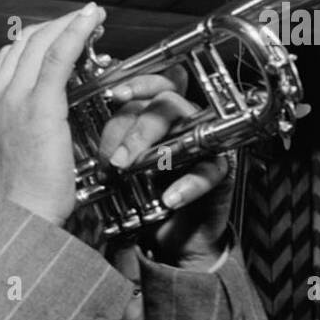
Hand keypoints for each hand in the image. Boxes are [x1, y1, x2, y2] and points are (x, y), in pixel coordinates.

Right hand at [0, 5, 106, 225]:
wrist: (19, 215)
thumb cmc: (23, 194)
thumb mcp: (15, 151)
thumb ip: (25, 126)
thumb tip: (45, 117)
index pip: (12, 55)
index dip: (39, 37)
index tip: (62, 33)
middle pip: (25, 42)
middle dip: (57, 24)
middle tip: (85, 20)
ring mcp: (16, 97)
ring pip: (42, 42)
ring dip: (70, 23)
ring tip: (94, 18)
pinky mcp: (40, 104)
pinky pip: (58, 55)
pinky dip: (76, 31)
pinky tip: (92, 21)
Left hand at [102, 73, 235, 266]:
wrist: (165, 235)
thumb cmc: (143, 194)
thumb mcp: (121, 165)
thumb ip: (113, 145)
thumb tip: (100, 144)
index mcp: (158, 114)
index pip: (153, 85)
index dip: (136, 85)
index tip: (113, 95)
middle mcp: (183, 122)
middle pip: (168, 103)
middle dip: (139, 128)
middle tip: (117, 158)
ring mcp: (203, 144)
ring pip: (188, 129)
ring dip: (158, 152)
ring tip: (134, 172)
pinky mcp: (219, 172)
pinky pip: (208, 171)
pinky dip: (187, 184)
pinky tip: (168, 198)